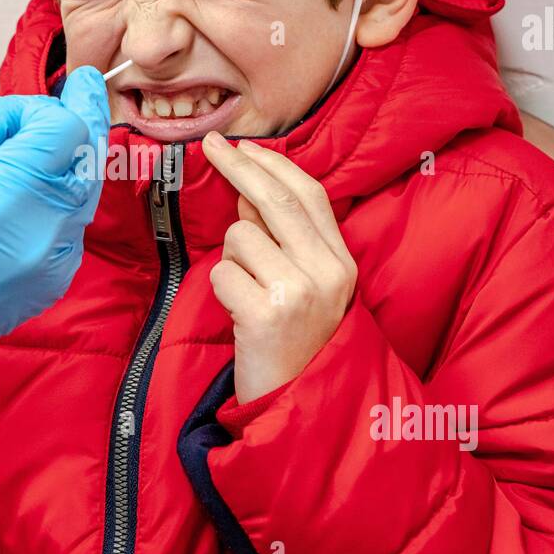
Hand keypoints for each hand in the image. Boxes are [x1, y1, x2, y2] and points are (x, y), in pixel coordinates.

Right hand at [0, 67, 109, 377]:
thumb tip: (26, 114)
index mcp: (13, 197)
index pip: (66, 130)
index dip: (51, 107)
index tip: (43, 96)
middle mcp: (47, 233)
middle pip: (89, 159)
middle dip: (82, 121)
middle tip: (83, 88)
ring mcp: (56, 262)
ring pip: (83, 193)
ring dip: (70, 163)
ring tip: (45, 141)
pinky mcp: (54, 280)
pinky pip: (70, 226)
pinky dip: (58, 202)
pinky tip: (29, 193)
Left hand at [201, 131, 356, 404]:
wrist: (299, 408)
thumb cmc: (295, 346)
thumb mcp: (305, 289)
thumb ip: (283, 242)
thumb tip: (248, 196)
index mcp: (342, 263)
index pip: (309, 195)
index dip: (274, 165)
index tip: (243, 146)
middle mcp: (326, 273)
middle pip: (275, 200)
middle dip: (238, 167)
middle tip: (211, 145)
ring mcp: (298, 293)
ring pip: (240, 238)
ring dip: (232, 261)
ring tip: (248, 297)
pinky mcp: (265, 314)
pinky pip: (222, 273)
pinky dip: (222, 290)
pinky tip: (240, 316)